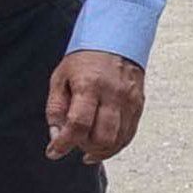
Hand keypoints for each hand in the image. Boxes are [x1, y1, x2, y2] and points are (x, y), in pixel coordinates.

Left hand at [47, 48, 145, 163]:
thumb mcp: (60, 78)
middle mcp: (113, 95)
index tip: (53, 152)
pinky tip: (102, 146)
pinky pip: (129, 134)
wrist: (117, 41)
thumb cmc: (84, 60)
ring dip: (100, 151)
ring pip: (118, 140)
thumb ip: (55, 108)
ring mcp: (130, 101)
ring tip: (86, 147)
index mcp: (89, 86)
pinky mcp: (139, 105)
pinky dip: (115, 145)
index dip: (64, 143)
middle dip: (83, 147)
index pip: (78, 124)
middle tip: (73, 143)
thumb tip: (57, 135)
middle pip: (102, 137)